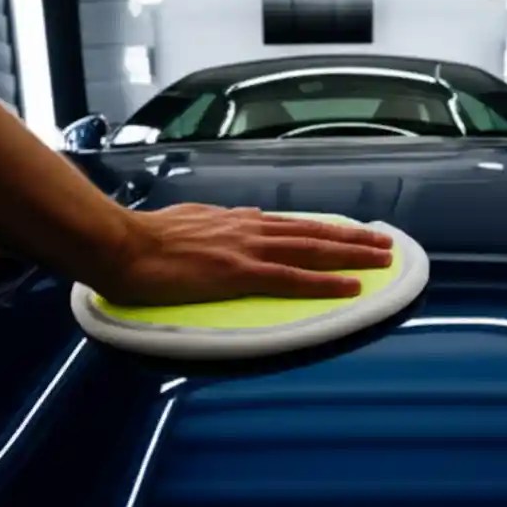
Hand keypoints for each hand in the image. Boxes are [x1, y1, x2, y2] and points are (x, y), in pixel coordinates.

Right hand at [99, 204, 393, 305]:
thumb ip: (216, 224)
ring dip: (352, 255)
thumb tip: (236, 222)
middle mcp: (249, 229)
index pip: (291, 224)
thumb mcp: (188, 221)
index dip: (324, 229)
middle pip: (313, 233)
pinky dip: (326, 282)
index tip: (350, 232)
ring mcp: (248, 250)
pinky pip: (294, 279)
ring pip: (313, 250)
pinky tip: (351, 286)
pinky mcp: (240, 274)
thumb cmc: (144, 238)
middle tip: (385, 243)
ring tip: (382, 260)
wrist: (122, 245)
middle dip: (353, 240)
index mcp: (236, 220)